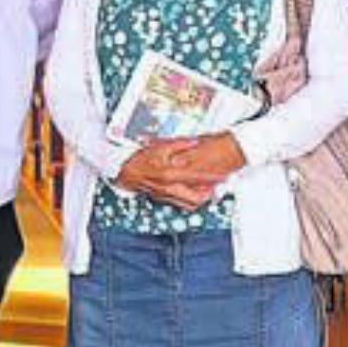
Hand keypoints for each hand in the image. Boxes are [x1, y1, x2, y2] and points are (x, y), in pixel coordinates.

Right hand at [112, 136, 236, 209]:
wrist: (124, 172)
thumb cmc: (139, 160)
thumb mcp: (160, 146)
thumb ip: (180, 144)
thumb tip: (194, 142)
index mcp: (170, 175)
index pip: (198, 178)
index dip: (213, 177)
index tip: (223, 175)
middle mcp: (170, 188)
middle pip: (197, 199)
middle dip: (210, 194)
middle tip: (218, 185)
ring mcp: (166, 196)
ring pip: (190, 204)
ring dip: (201, 198)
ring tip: (209, 190)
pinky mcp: (163, 199)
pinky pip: (181, 204)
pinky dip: (190, 199)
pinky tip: (194, 192)